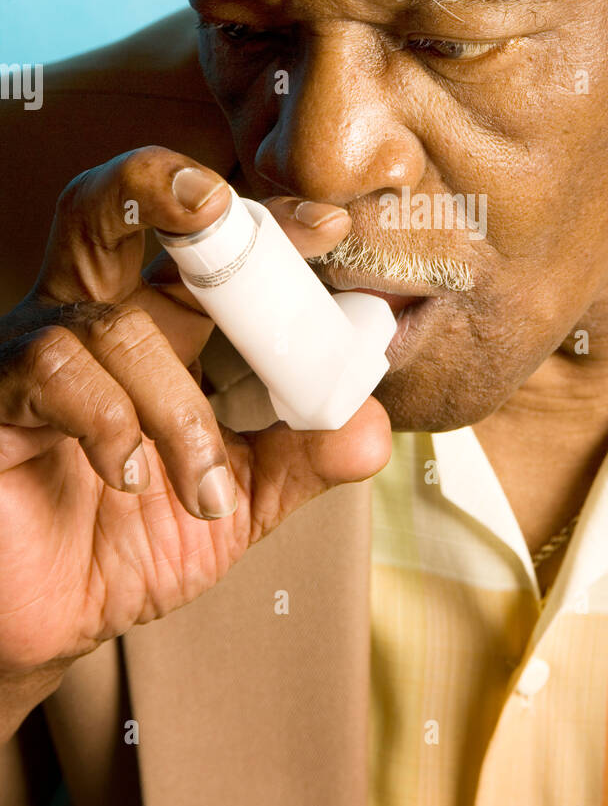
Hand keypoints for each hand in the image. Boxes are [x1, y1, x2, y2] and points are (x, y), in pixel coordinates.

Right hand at [0, 146, 390, 676]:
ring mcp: (35, 353)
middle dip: (162, 184)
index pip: (207, 248)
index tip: (330, 227)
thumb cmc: (127, 546)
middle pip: (110, 208)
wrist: (46, 621)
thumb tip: (373, 426)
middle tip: (215, 201)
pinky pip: (55, 369)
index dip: (264, 225)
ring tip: (204, 488)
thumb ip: (302, 460)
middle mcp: (91, 321)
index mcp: (156, 329)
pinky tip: (129, 475)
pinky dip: (110, 421)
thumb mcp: (238, 503)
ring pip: (116, 324)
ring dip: (178, 411)